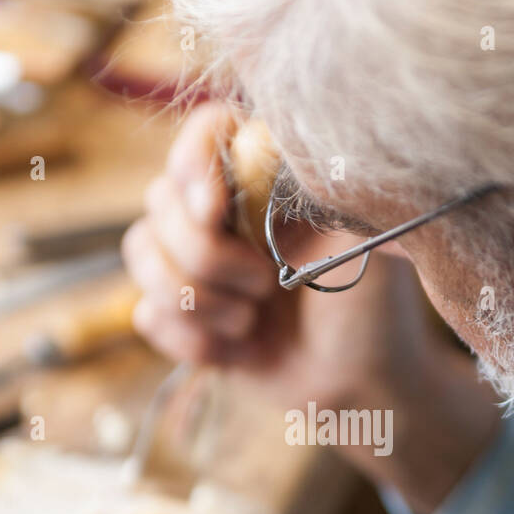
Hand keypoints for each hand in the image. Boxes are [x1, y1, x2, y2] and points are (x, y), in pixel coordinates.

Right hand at [124, 101, 500, 513]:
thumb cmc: (371, 303)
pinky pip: (147, 314)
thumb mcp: (359, 235)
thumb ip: (316, 184)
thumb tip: (265, 144)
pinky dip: (193, 340)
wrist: (361, 380)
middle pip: (161, 201)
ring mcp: (195, 262)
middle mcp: (222, 210)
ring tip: (252, 321)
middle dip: (209, 256)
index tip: (215, 210)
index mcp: (264, 176)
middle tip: (268, 285)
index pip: (206, 133)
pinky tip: (238, 352)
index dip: (194, 163)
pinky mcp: (182, 314)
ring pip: (143, 254)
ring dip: (199, 300)